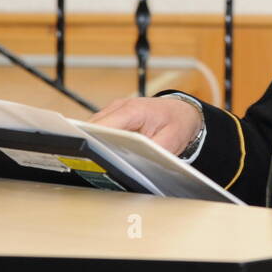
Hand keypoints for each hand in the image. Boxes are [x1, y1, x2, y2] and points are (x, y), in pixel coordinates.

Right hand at [87, 96, 201, 154]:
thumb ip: (151, 151)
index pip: (104, 126)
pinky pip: (98, 129)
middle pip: (92, 127)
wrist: (182, 112)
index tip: (89, 156)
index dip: (93, 141)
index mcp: (134, 110)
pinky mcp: (112, 116)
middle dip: (91, 144)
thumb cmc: (178, 122)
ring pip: (92, 128)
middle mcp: (119, 107)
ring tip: (102, 158)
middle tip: (95, 163)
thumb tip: (136, 164)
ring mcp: (113, 110)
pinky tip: (107, 151)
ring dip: (94, 142)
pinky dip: (99, 140)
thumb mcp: (171, 141)